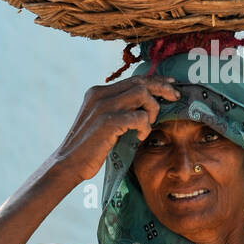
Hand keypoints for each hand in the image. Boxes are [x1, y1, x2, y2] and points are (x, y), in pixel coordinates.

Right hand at [52, 75, 180, 182]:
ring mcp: (103, 107)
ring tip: (148, 125)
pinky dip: (145, 126)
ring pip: (142, 94)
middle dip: (162, 88)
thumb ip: (118, 109)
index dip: (155, 80)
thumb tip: (146, 102)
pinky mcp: (107, 122)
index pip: (133, 79)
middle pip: (140, 82)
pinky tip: (139, 137)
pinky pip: (139, 117)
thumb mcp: (102, 121)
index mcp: (98, 92)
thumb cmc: (89, 147)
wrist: (68, 164)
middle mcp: (100, 95)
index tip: (171, 84)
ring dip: (152, 110)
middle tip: (175, 97)